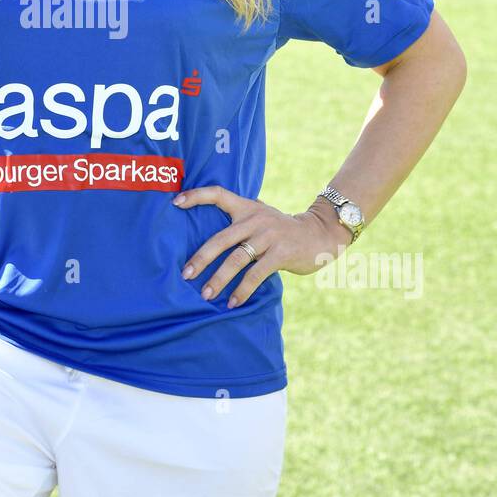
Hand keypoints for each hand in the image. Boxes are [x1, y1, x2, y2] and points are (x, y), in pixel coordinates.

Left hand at [173, 186, 352, 308]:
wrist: (320, 233)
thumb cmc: (282, 229)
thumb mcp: (261, 217)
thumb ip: (240, 221)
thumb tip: (209, 235)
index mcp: (247, 207)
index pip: (218, 194)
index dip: (196, 196)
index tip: (175, 202)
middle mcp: (255, 219)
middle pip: (221, 238)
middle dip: (201, 258)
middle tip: (185, 274)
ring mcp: (269, 236)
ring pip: (237, 259)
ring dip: (219, 279)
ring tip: (206, 294)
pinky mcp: (281, 253)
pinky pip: (256, 274)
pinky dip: (242, 290)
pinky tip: (233, 303)